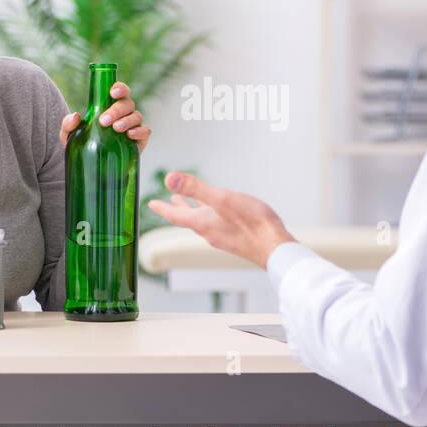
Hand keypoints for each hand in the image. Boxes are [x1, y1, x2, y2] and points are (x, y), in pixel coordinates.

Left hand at [60, 81, 150, 151]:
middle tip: (104, 121)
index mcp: (110, 106)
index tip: (112, 93)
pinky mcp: (139, 140)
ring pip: (136, 116)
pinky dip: (139, 131)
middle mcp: (124, 113)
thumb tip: (76, 116)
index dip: (119, 88)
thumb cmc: (82, 145)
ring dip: (126, 120)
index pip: (120, 91)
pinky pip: (145, 131)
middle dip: (116, 110)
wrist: (93, 166)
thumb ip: (68, 125)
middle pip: (127, 104)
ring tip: (115, 128)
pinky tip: (130, 135)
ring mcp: (133, 126)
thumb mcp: (69, 135)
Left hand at [146, 171, 295, 268]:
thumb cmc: (252, 224)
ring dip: (193, 210)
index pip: (175, 215)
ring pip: (202, 220)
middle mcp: (209, 231)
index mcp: (202, 222)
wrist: (275, 248)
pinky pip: (216, 223)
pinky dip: (210, 214)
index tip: (151, 203)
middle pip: (188, 218)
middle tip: (167, 201)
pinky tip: (220, 212)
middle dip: (177, 207)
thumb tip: (168, 178)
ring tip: (190, 203)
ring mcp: (222, 236)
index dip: (162, 207)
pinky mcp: (235, 238)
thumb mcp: (222, 199)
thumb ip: (196, 188)